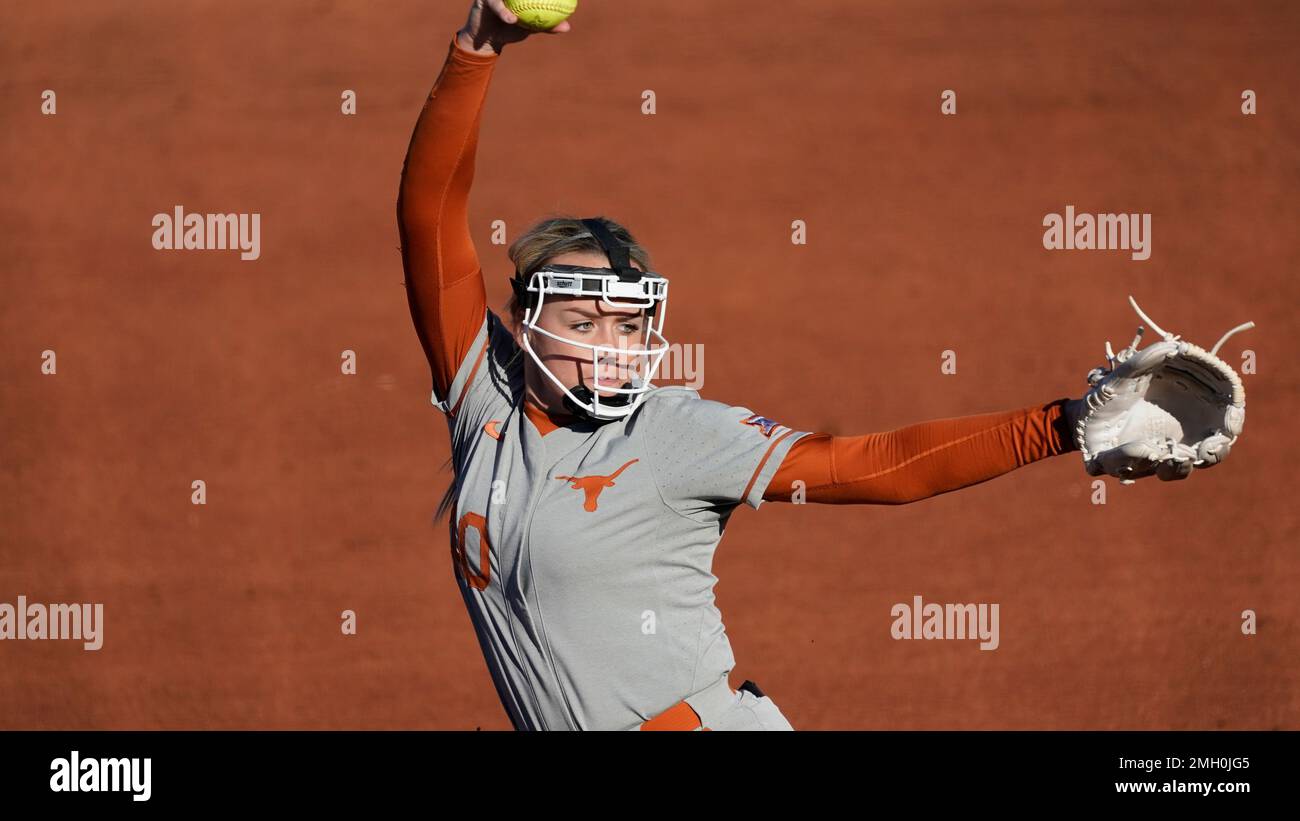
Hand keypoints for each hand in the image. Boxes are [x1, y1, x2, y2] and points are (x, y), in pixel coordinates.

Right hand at [457, 0, 572, 55]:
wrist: (487, 39)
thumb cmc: (510, 30)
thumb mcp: (530, 28)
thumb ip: (546, 25)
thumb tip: (567, 27)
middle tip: (542, 0)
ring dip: (516, 2)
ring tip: (519, 17)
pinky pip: (494, 4)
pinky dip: (503, 12)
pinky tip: (512, 20)